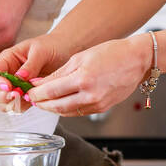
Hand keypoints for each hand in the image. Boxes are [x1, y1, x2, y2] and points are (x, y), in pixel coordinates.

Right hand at [0, 31, 75, 113]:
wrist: (64, 51)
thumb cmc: (51, 46)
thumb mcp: (40, 51)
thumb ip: (30, 65)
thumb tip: (19, 77)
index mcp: (8, 59)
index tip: (9, 87)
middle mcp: (8, 74)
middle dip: (1, 96)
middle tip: (16, 96)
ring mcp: (15, 87)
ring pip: (3, 102)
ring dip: (12, 104)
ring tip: (27, 99)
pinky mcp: (25, 96)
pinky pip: (17, 106)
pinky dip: (22, 107)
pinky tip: (33, 101)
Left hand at [26, 33, 153, 116]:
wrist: (136, 60)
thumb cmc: (111, 53)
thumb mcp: (80, 57)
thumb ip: (59, 73)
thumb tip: (40, 83)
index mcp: (83, 79)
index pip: (51, 91)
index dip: (36, 94)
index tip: (28, 92)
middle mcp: (90, 95)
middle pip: (57, 105)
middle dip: (41, 104)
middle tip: (31, 100)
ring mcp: (97, 104)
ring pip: (67, 112)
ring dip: (52, 109)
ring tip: (43, 103)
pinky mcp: (102, 108)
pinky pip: (78, 112)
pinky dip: (66, 110)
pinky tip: (60, 104)